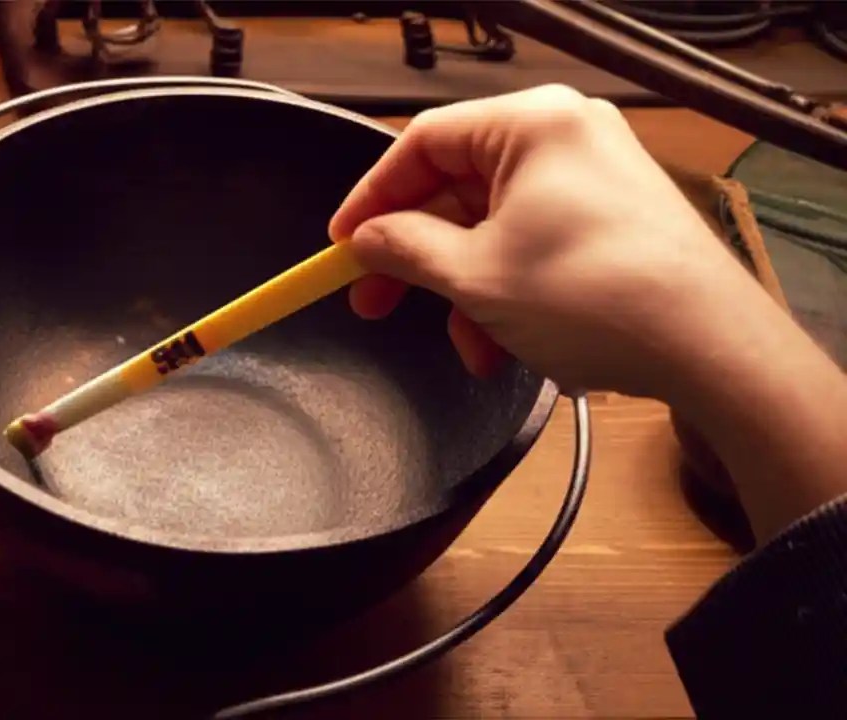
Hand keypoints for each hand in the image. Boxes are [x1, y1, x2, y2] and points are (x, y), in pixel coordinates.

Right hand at [330, 84, 767, 399]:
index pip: (423, 143)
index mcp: (531, 123)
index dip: (371, 197)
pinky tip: (505, 345)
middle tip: (376, 302)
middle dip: (417, 258)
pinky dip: (508, 291)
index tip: (342, 245)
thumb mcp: (475, 277)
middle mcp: (566, 136)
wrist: (709, 347)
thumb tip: (365, 240)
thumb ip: (406, 250)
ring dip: (466, 291)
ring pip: (494, 227)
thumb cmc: (596, 295)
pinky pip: (534, 243)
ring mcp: (594, 178)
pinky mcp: (614, 219)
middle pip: (457, 188)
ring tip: (469, 347)